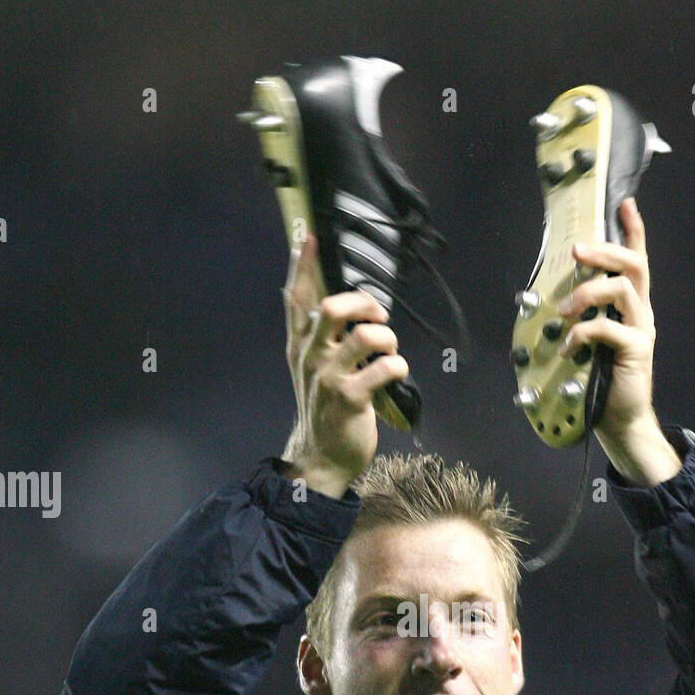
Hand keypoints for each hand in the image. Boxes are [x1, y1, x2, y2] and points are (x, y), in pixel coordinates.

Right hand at [280, 233, 409, 495]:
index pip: (297, 299)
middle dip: (364, 303)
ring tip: (389, 351)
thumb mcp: (313, 368)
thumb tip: (342, 303)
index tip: (312, 238)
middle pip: (333, 308)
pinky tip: (396, 373)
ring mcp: (328, 378)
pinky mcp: (350, 398)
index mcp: (300, 346)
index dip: (303, 266)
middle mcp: (310, 357)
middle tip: (378, 315)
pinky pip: (384, 368)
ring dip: (387, 338)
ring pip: (365, 335)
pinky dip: (398, 366)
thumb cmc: (325, 408)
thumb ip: (320, 337)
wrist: (322, 456)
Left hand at [559, 198, 679, 484]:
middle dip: (605, 252)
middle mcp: (641, 313)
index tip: (626, 203)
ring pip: (622, 290)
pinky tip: (569, 349)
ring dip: (588, 293)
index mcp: (633, 308)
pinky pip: (608, 329)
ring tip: (565, 310)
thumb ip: (587, 318)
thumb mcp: (593, 343)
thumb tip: (558, 298)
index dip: (634, 231)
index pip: (637, 261)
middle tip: (577, 250)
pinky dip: (583, 334)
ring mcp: (641, 330)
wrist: (620, 420)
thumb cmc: (603, 381)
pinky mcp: (637, 350)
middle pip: (633, 266)